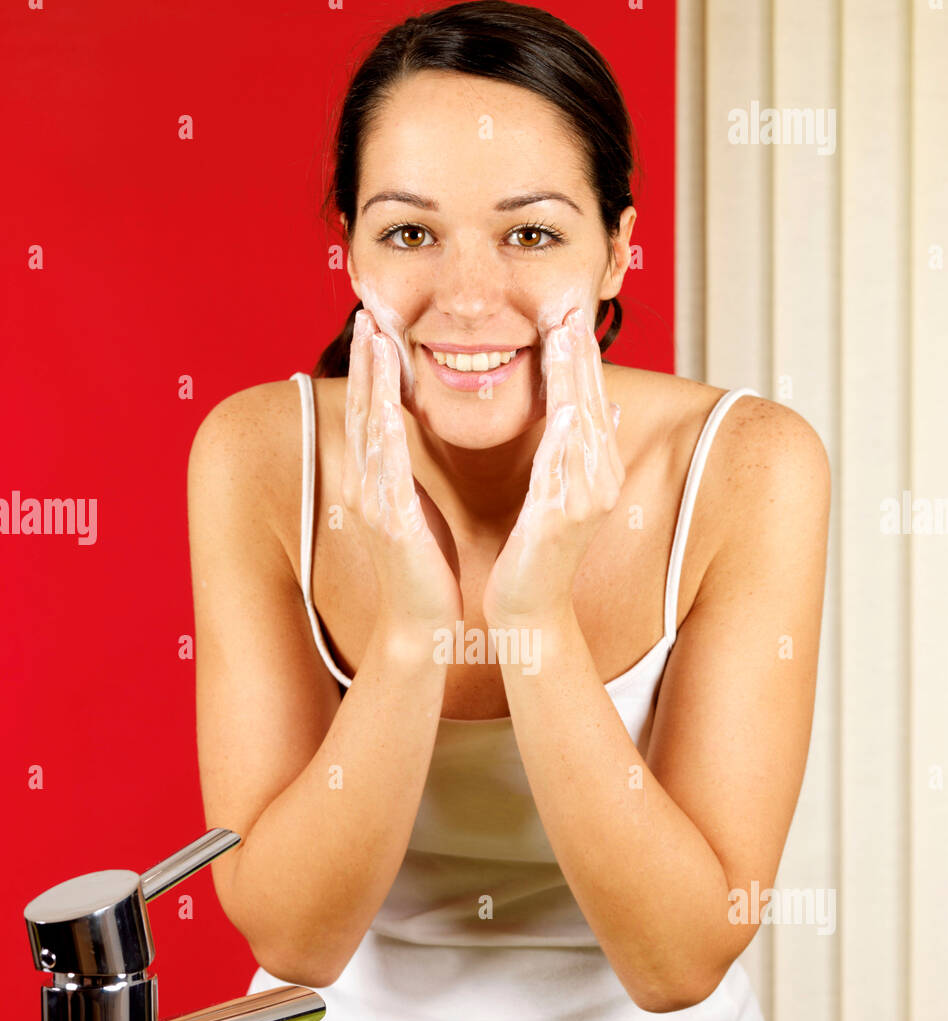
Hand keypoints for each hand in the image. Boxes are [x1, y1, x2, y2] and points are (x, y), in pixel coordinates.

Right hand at [343, 309, 462, 635]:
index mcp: (375, 479)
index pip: (370, 410)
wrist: (422, 624)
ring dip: (367, 378)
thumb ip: (410, 473)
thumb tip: (415, 442)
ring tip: (371, 335)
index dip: (370, 365)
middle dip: (362, 357)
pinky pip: (384, 463)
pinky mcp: (388, 520)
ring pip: (365, 425)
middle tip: (366, 308)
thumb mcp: (417, 508)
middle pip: (359, 406)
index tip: (376, 322)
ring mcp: (371, 501)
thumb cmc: (427, 569)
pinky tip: (384, 397)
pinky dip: (382, 425)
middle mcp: (364, 484)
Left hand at [482, 307, 623, 627]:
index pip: (587, 398)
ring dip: (575, 372)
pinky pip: (567, 453)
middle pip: (593, 399)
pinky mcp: (569, 510)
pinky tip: (561, 391)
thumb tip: (584, 410)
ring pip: (585, 418)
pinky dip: (565, 418)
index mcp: (592, 468)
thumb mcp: (549, 494)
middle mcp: (600, 475)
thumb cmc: (528, 554)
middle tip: (569, 301)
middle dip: (582, 351)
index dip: (579, 355)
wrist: (527, 611)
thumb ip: (561, 453)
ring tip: (564, 329)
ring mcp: (589, 493)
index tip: (565, 312)